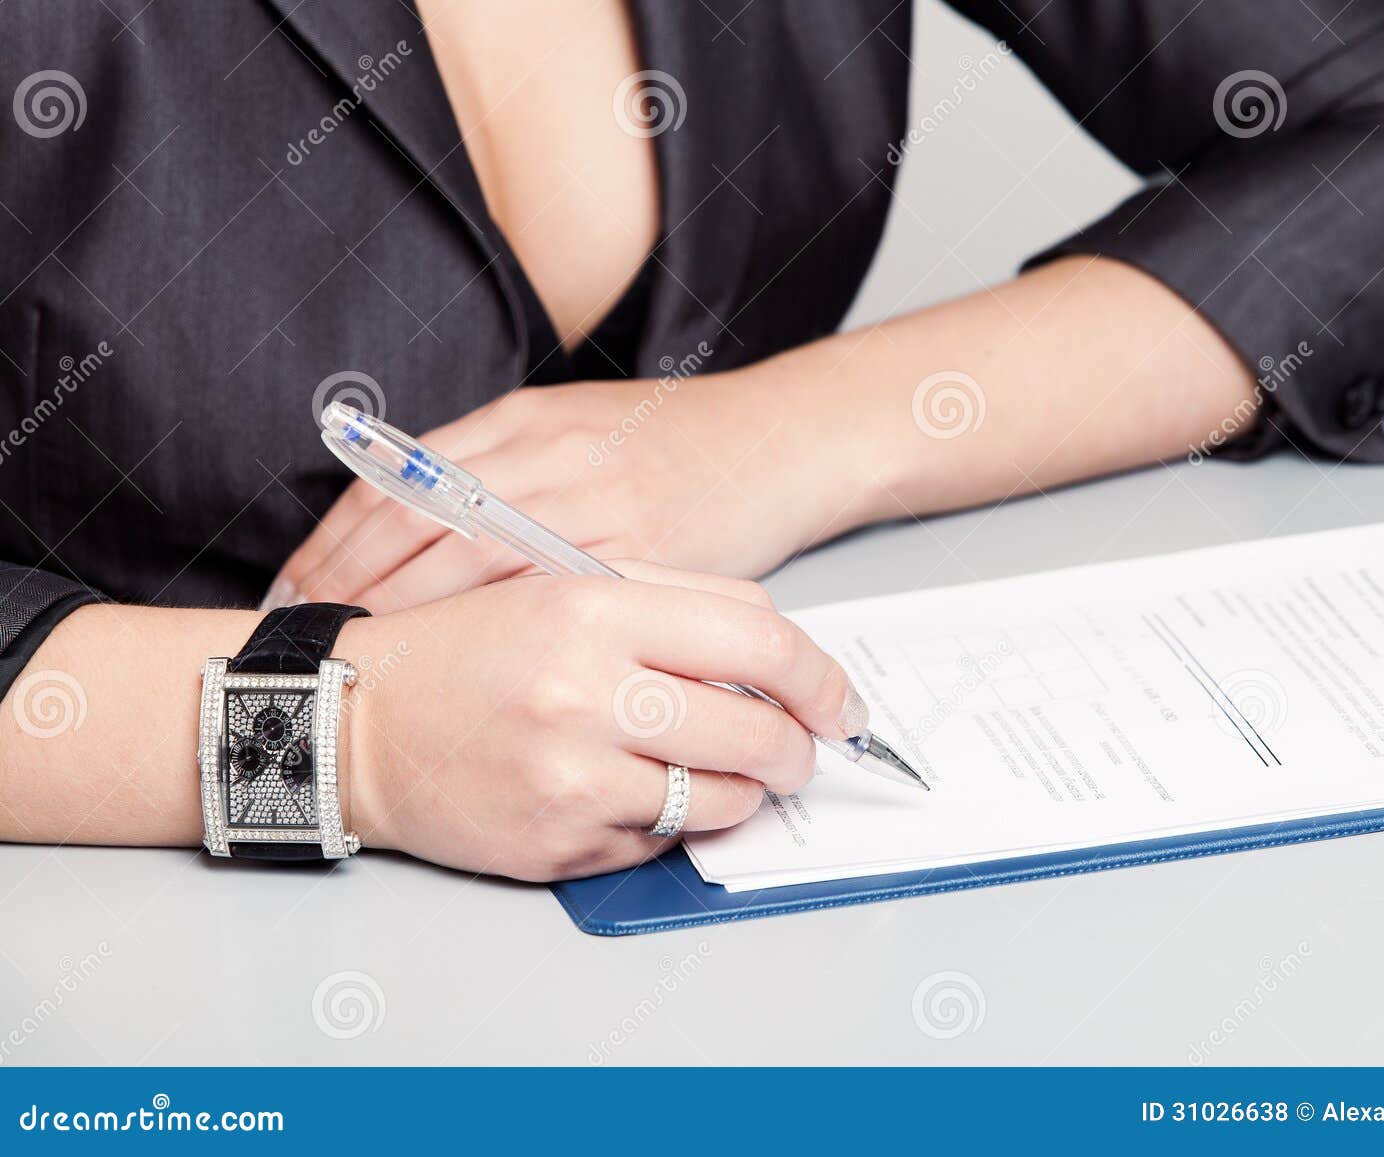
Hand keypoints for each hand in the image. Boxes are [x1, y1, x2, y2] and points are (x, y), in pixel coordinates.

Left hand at [268, 372, 871, 612]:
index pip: (401, 483)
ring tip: (364, 664)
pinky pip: (552, 597)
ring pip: (471, 559)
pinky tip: (471, 667)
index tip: (294, 590)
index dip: (336, 541)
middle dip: (349, 586)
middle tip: (302, 637)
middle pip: (418, 522)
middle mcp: (548, 455)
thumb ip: (498, 464)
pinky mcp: (645, 548)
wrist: (783, 440)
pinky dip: (499, 632)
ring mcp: (596, 500)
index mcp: (521, 422)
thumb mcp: (574, 425)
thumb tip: (412, 515)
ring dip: (407, 613)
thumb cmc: (677, 444)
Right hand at [339, 559, 858, 881]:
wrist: (355, 723)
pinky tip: (632, 789)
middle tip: (797, 749)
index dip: (821, 678)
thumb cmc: (470, 649)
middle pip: (757, 733)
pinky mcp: (558, 843)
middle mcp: (586, 693)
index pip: (760, 644)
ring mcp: (572, 778)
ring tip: (715, 768)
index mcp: (594, 611)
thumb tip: (781, 652)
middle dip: (797, 748)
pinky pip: (662, 840)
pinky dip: (670, 819)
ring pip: (723, 799)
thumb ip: (679, 602)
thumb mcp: (566, 586)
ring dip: (742, 789)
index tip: (840, 702)